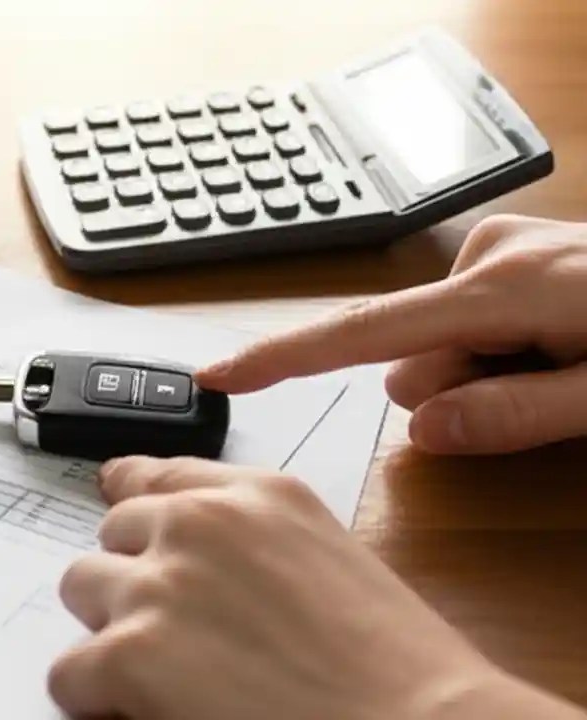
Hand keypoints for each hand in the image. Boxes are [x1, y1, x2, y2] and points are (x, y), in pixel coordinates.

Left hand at [48, 456, 585, 719]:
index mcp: (259, 495)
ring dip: (109, 628)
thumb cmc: (397, 669)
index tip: (119, 503)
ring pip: (81, 588)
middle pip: (113, 533)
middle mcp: (199, 524)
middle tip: (171, 632)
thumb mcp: (332, 560)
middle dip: (131, 577)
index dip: (134, 500)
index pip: (159, 475)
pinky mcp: (129, 653)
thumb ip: (254, 541)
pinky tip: (138, 709)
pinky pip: (69, 670)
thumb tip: (188, 555)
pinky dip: (93, 695)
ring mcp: (158, 584)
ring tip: (162, 672)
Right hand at [195, 214, 586, 453]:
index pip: (363, 334)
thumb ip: (512, 416)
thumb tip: (422, 426)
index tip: (219, 372)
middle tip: (543, 397)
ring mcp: (501, 252)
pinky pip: (472, 322)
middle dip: (457, 390)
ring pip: (446, 346)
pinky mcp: (515, 255)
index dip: (283, 356)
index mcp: (501, 290)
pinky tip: (561, 344)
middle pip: (412, 357)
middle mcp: (487, 259)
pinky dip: (503, 349)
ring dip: (488, 373)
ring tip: (565, 368)